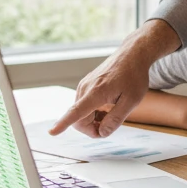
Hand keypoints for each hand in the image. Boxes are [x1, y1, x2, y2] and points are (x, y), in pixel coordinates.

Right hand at [50, 19, 179, 137]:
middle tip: (110, 126)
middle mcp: (85, 88)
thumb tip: (102, 133)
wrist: (132, 54)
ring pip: (80, 113)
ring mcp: (84, 85)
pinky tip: (106, 107)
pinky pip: (83, 105)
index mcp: (96, 93)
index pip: (76, 112)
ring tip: (111, 113)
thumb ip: (116, 119)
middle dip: (92, 128)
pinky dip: (92, 112)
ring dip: (93, 120)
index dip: (63, 124)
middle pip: (79, 119)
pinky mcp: (86, 84)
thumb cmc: (134, 76)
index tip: (52, 132)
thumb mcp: (132, 101)